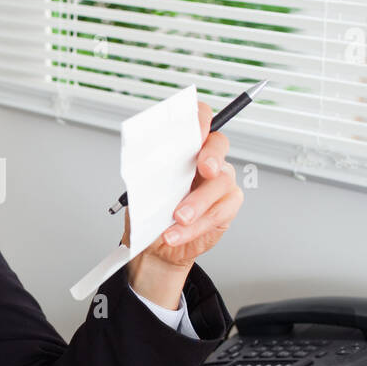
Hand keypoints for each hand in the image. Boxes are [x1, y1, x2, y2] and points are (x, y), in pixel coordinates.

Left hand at [122, 100, 243, 271]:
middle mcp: (205, 160)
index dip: (201, 120)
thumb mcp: (140, 188)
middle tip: (203, 168)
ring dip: (197, 202)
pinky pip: (219, 213)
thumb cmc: (149, 212)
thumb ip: (150, 171)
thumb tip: (149, 161)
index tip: (197, 130)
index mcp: (185, 147)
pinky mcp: (226, 208)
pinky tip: (177, 232)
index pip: (199, 119)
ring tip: (177, 217)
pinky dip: (196, 226)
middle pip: (219, 144)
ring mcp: (219, 183)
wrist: (154, 246)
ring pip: (220, 183)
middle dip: (212, 155)